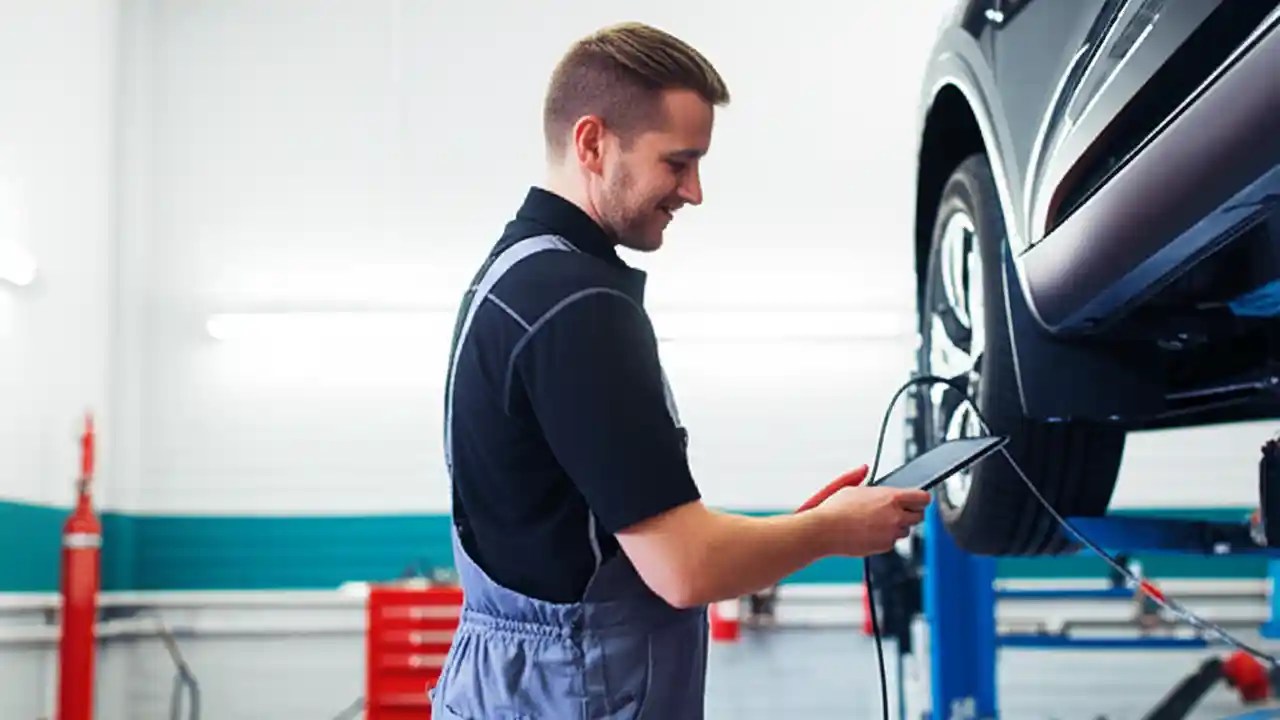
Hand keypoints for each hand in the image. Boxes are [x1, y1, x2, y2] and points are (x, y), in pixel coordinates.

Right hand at [811, 484, 930, 555]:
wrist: (824, 531)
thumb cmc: (834, 509)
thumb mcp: (848, 487)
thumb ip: (860, 477)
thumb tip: (864, 468)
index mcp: (891, 497)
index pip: (923, 498)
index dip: (921, 499)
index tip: (917, 500)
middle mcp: (896, 516)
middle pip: (919, 516)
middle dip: (911, 514)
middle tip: (898, 512)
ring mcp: (891, 533)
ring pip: (906, 530)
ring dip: (897, 527)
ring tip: (877, 523)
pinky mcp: (885, 546)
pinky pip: (892, 542)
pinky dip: (885, 538)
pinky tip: (869, 532)